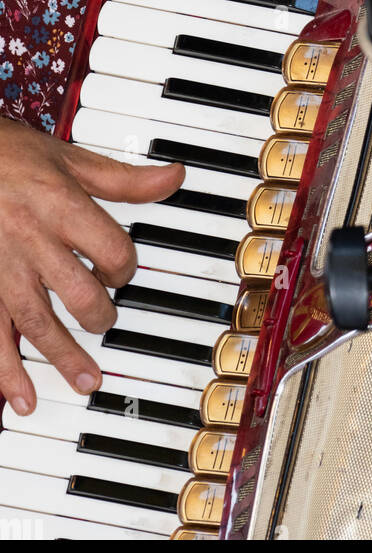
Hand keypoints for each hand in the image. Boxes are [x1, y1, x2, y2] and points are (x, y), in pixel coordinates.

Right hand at [0, 119, 183, 414]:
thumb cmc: (8, 155)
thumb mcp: (68, 158)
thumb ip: (121, 179)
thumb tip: (173, 178)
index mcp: (61, 206)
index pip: (111, 249)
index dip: (125, 265)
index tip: (120, 269)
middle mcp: (31, 240)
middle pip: (79, 292)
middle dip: (100, 313)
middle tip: (105, 320)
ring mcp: (0, 268)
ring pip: (38, 323)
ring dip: (64, 357)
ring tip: (87, 381)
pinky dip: (5, 371)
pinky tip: (20, 396)